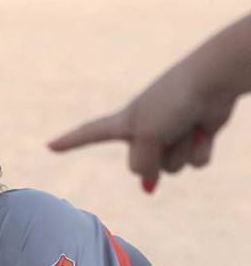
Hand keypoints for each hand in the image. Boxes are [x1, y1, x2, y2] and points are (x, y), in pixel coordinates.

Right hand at [48, 61, 236, 189]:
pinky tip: (204, 131)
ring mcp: (170, 135)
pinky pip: (194, 163)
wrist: (216, 80)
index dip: (70, 141)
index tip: (50, 146)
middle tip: (168, 128)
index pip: (90, 134)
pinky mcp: (194, 137)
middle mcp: (144, 131)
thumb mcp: (147, 137)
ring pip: (172, 168)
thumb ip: (142, 165)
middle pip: (141, 166)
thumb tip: (150, 186)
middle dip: (157, 155)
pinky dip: (201, 150)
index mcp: (125, 123)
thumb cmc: (174, 101)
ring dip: (182, 150)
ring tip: (188, 125)